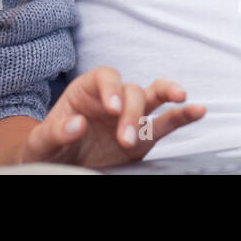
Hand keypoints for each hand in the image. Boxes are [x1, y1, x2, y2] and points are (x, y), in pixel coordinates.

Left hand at [18, 67, 205, 167]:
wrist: (61, 164)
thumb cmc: (47, 147)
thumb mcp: (41, 141)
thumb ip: (56, 131)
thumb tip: (77, 124)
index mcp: (86, 91)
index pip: (104, 77)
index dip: (111, 88)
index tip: (112, 108)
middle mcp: (112, 98)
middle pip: (131, 91)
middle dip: (131, 113)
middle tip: (125, 139)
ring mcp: (130, 115)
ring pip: (153, 97)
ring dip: (167, 96)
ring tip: (181, 98)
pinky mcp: (144, 136)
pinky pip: (166, 123)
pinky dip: (183, 116)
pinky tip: (199, 110)